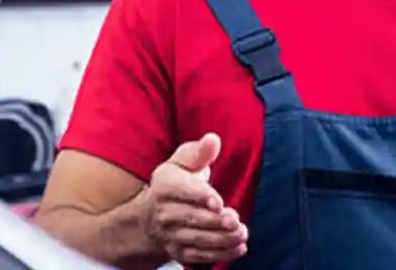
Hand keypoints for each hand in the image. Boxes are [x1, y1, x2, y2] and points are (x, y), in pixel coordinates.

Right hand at [144, 133, 248, 265]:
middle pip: (191, 217)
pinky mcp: (179, 252)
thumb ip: (199, 152)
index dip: (200, 195)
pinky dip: (220, 254)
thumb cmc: (177, 181)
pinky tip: (239, 247)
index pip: (181, 190)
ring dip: (221, 239)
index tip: (218, 201)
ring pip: (197, 239)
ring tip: (242, 233)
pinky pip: (199, 256)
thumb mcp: (184, 161)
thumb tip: (212, 140)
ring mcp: (170, 234)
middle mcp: (163, 212)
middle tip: (235, 220)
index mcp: (165, 184)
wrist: (153, 215)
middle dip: (215, 221)